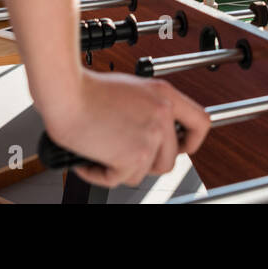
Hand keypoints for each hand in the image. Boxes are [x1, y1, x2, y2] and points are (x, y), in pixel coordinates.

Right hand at [45, 71, 210, 188]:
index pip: (201, 122)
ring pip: (145, 172)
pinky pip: (120, 179)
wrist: (66, 92)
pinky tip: (89, 159)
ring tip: (102, 153)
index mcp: (164, 95)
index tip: (180, 147)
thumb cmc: (86, 89)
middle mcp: (162, 114)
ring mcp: (151, 136)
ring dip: (122, 169)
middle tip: (123, 154)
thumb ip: (148, 108)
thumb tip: (152, 131)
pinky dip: (100, 174)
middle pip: (171, 159)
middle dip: (146, 163)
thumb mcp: (130, 89)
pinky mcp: (134, 155)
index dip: (192, 141)